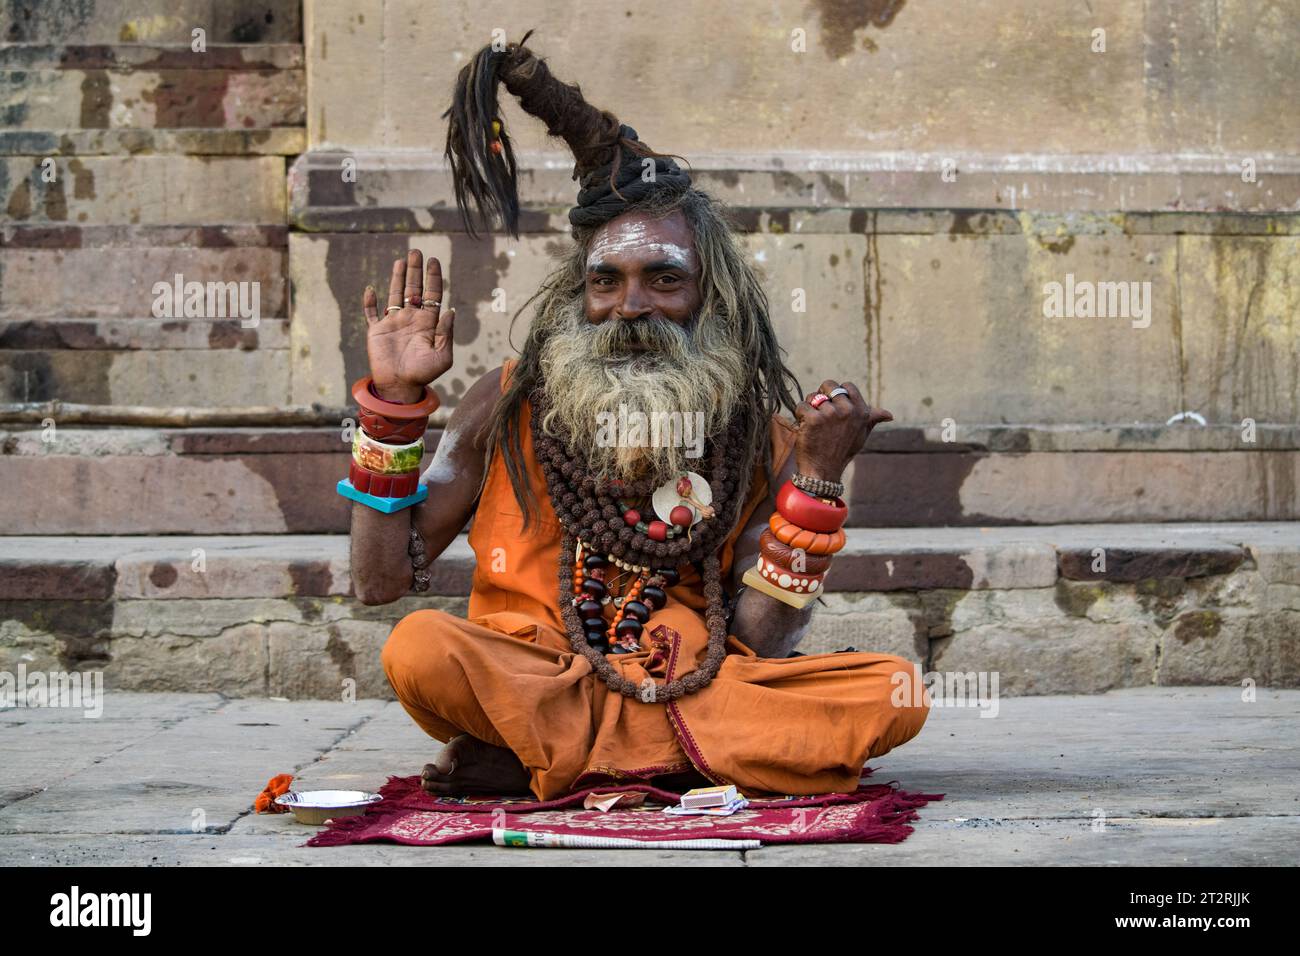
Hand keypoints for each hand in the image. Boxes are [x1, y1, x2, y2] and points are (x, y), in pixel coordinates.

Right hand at [362, 249, 454, 401]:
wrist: (401, 387)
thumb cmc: (424, 374)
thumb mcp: (442, 356)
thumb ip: (446, 333)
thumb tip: (450, 310)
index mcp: (428, 323)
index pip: (432, 295)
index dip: (433, 277)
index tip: (434, 261)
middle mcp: (411, 319)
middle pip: (414, 289)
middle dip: (415, 270)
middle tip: (416, 251)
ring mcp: (393, 323)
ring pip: (395, 294)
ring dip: (397, 277)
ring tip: (401, 260)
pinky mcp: (376, 331)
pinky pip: (371, 313)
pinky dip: (370, 302)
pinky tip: (371, 289)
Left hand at [792, 380, 892, 481]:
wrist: (824, 471)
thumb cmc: (843, 451)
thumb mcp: (862, 434)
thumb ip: (872, 419)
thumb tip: (889, 415)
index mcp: (861, 411)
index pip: (847, 386)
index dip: (836, 394)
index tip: (834, 407)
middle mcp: (848, 410)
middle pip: (828, 385)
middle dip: (821, 397)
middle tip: (821, 415)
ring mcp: (830, 413)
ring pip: (812, 396)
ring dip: (809, 408)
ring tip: (814, 425)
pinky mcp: (813, 419)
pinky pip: (801, 406)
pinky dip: (799, 416)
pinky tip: (805, 428)